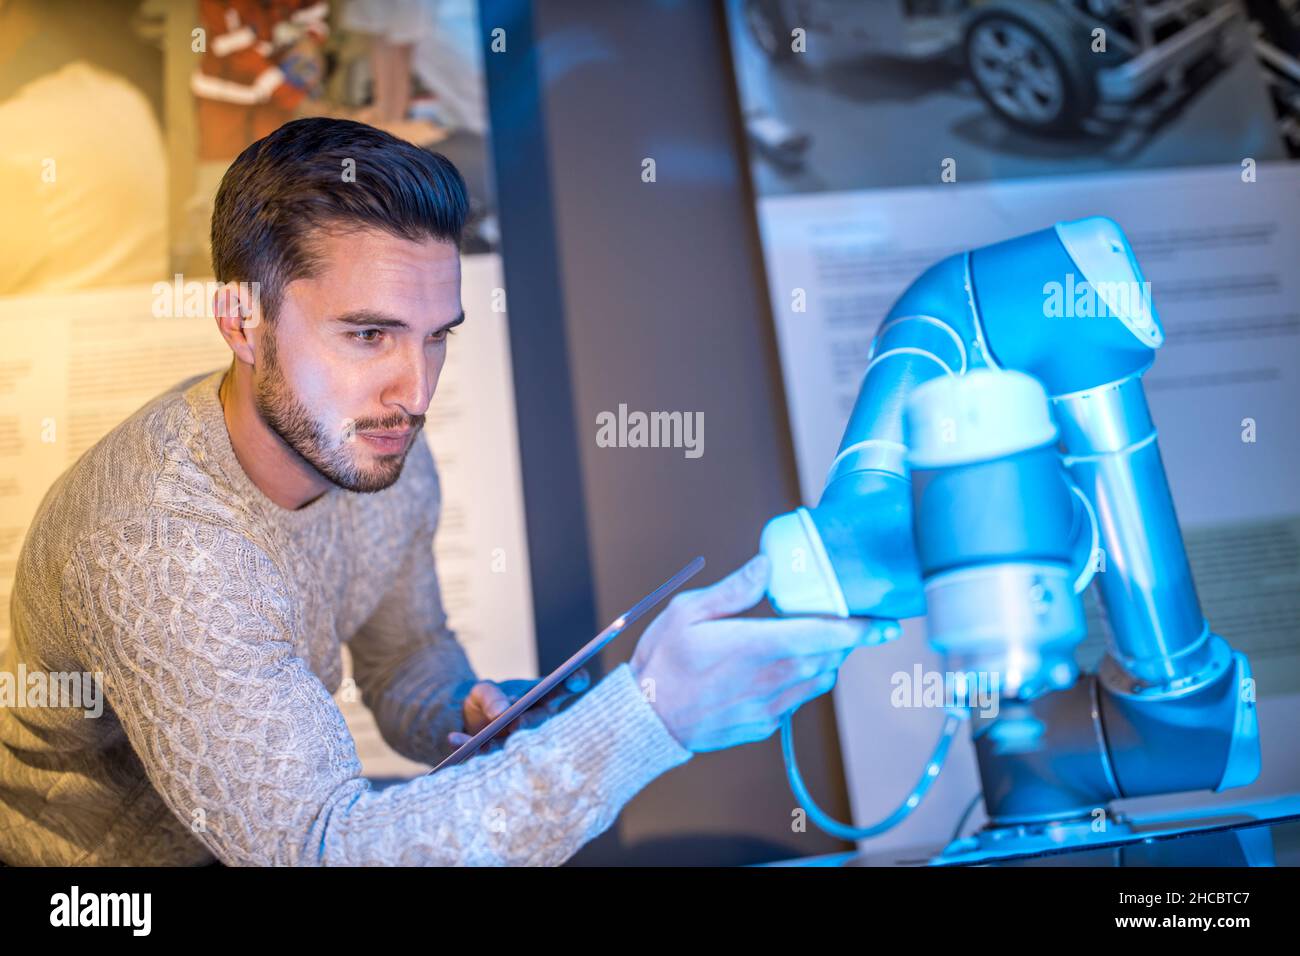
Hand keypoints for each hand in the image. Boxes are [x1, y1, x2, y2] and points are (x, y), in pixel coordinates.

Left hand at [446, 669, 590, 750]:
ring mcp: (520, 747)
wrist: (462, 727)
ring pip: (515, 747)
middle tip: (517, 722)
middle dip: (530, 723)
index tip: (577, 677)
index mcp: (539, 701)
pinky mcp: (499, 764)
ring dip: (496, 745)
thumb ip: (491, 695)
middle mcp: (536, 725)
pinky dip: (467, 748)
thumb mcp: (482, 690)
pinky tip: (453, 739)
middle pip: (540, 723)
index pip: (560, 690)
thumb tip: (502, 712)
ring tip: (478, 741)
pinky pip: (485, 759)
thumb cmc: (485, 704)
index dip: (573, 682)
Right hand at [630, 554, 882, 752]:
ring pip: (819, 680)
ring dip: (824, 658)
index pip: (825, 635)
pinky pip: (798, 699)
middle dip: (843, 637)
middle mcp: (771, 680)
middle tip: (843, 616)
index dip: (862, 629)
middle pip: (830, 656)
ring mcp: (771, 707)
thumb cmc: (663, 662)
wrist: (646, 718)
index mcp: (757, 646)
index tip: (887, 624)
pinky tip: (779, 666)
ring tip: (810, 637)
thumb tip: (768, 564)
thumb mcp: (687, 612)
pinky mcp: (766, 724)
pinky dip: (801, 679)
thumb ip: (734, 589)